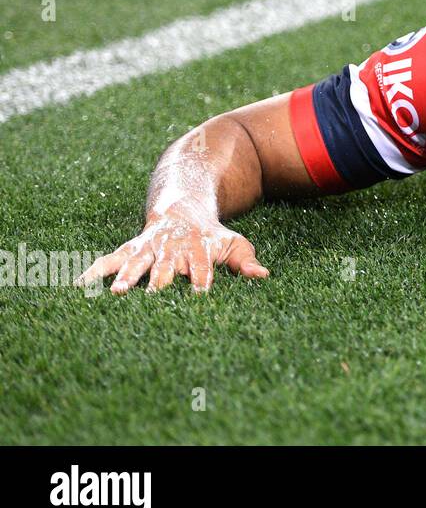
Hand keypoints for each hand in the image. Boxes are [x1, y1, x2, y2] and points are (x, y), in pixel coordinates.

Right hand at [77, 211, 268, 294]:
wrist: (184, 208)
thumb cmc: (211, 237)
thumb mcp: (233, 244)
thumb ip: (245, 261)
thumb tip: (263, 276)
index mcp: (197, 251)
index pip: (201, 268)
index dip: (201, 280)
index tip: (200, 295)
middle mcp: (171, 250)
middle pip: (165, 268)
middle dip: (159, 283)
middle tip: (151, 299)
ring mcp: (149, 249)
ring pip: (136, 263)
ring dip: (127, 277)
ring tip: (116, 292)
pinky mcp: (130, 250)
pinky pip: (110, 260)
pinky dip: (95, 271)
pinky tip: (79, 286)